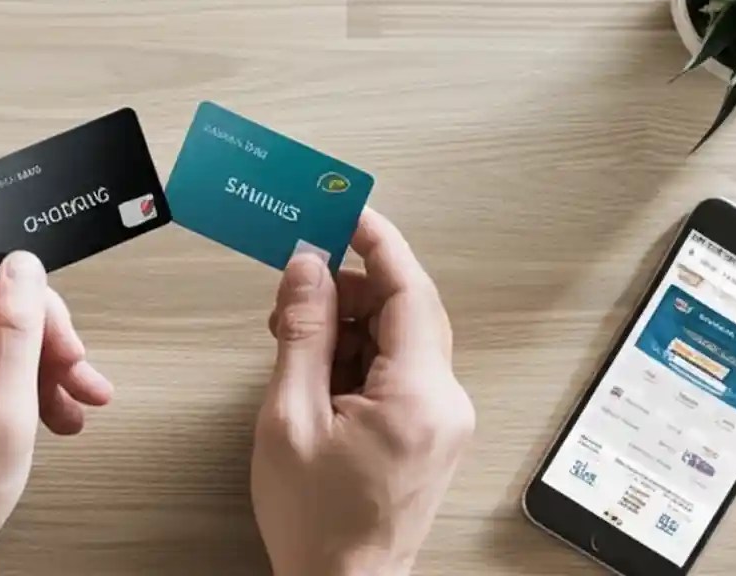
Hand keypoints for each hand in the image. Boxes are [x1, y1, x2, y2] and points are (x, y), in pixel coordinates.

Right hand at [252, 209, 475, 575]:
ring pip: (398, 339)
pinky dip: (357, 357)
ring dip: (347, 326)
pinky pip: (399, 370)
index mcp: (418, 397)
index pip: (409, 292)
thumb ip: (301, 333)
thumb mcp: (290, 418)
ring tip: (293, 341)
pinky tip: (316, 371)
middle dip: (348, 291)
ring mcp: (442, 419)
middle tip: (294, 289)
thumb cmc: (317, 523)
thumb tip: (308, 268)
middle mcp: (445, 403)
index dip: (377, 245)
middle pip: (404, 311)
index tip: (347, 213)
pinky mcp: (430, 431)